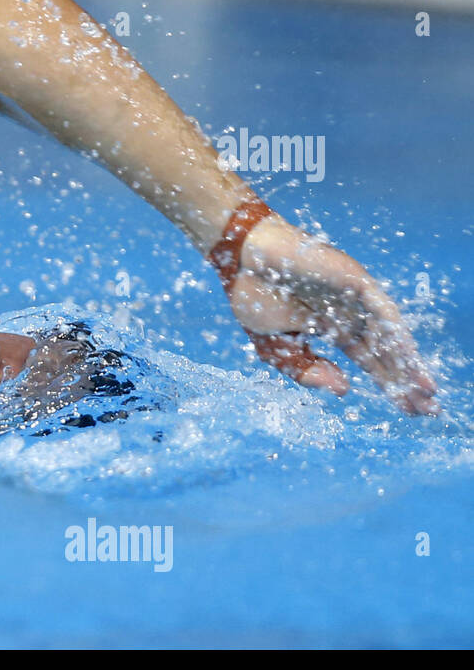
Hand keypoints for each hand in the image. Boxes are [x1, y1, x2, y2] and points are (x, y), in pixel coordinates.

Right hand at [225, 215, 438, 414]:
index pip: (369, 360)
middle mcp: (350, 314)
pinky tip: (407, 357)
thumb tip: (344, 389)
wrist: (241, 259)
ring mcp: (355, 297)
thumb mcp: (274, 348)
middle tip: (429, 409)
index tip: (409, 410)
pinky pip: (381, 310)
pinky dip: (395, 334)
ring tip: (425, 390)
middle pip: (386, 353)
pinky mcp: (355, 281)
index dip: (389, 384)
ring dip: (408, 363)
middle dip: (406, 381)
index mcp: (331, 327)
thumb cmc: (253, 295)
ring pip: (389, 335)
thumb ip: (305, 371)